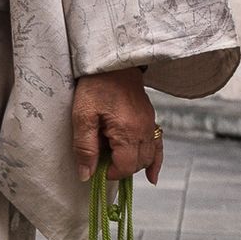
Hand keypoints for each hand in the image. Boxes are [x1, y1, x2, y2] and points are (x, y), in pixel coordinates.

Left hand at [71, 69, 161, 184]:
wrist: (111, 63)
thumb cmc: (95, 86)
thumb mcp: (82, 116)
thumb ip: (85, 147)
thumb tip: (87, 174)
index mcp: (128, 130)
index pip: (125, 166)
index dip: (110, 173)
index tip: (96, 168)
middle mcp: (144, 130)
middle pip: (138, 164)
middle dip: (120, 168)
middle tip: (102, 161)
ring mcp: (150, 125)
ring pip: (148, 157)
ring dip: (133, 164)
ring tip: (117, 164)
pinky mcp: (150, 120)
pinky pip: (158, 146)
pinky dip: (155, 162)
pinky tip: (152, 176)